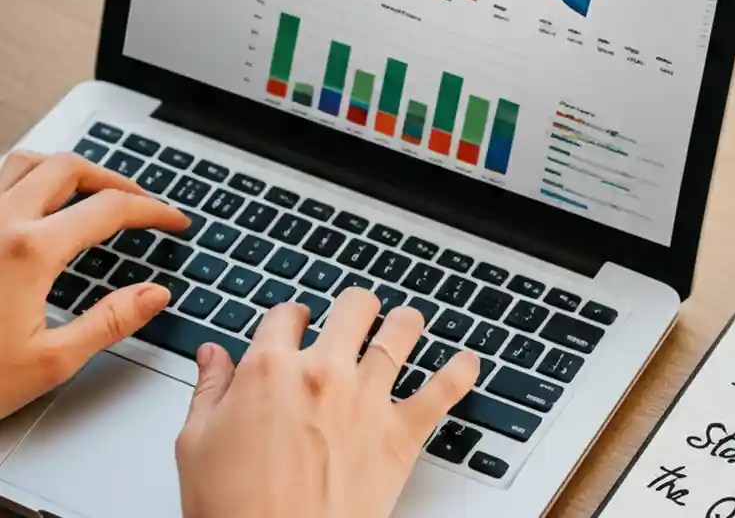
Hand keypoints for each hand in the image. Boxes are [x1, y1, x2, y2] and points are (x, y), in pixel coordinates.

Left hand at [0, 151, 188, 419]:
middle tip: (138, 202)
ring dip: (65, 169)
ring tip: (89, 190)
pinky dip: (23, 181)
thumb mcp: (49, 361)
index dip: (153, 211)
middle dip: (114, 179)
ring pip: (24, 163)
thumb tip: (153, 294)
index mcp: (29, 251)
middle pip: (68, 169)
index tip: (172, 220)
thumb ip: (109, 321)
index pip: (110, 209)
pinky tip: (32, 205)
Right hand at [177, 291, 479, 517]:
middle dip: (355, 307)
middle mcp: (322, 374)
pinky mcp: (401, 434)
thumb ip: (209, 390)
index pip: (286, 314)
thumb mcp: (196, 443)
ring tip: (405, 325)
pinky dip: (460, 372)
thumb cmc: (233, 509)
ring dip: (404, 324)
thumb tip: (213, 355)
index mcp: (268, 371)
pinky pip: (443, 390)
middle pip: (353, 307)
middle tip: (355, 316)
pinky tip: (468, 362)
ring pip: (401, 332)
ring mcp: (367, 400)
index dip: (292, 316)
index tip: (296, 324)